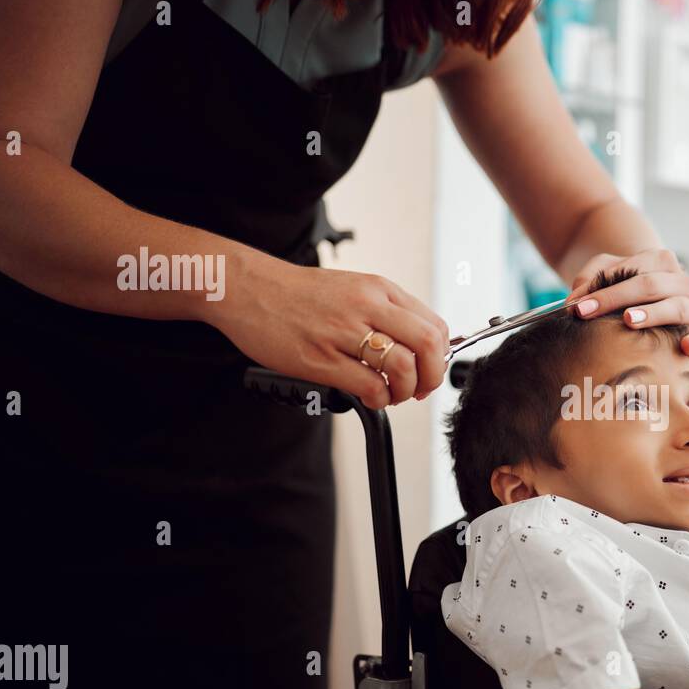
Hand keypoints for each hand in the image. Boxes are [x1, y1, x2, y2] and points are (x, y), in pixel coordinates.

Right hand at [210, 259, 448, 409]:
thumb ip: (385, 313)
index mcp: (380, 290)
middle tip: (421, 388)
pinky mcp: (321, 358)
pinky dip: (380, 400)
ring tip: (391, 393)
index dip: (440, 356)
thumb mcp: (353, 289)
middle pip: (429, 345)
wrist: (248, 288)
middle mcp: (367, 306)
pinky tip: (370, 397)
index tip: (430, 369)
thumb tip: (418, 345)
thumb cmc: (299, 294)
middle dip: (433, 376)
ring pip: (404, 367)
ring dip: (406, 391)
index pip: (435, 326)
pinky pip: (370, 386)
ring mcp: (344, 332)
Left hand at [565, 248, 688, 355]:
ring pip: (676, 307)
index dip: (603, 289)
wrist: (653, 298)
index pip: (632, 271)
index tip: (575, 307)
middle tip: (587, 315)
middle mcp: (680, 280)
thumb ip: (589, 280)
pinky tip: (686, 347)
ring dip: (653, 314)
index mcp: (661, 260)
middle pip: (650, 286)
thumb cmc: (626, 285)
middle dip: (615, 300)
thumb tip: (572, 302)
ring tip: (628, 320)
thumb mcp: (606, 273)